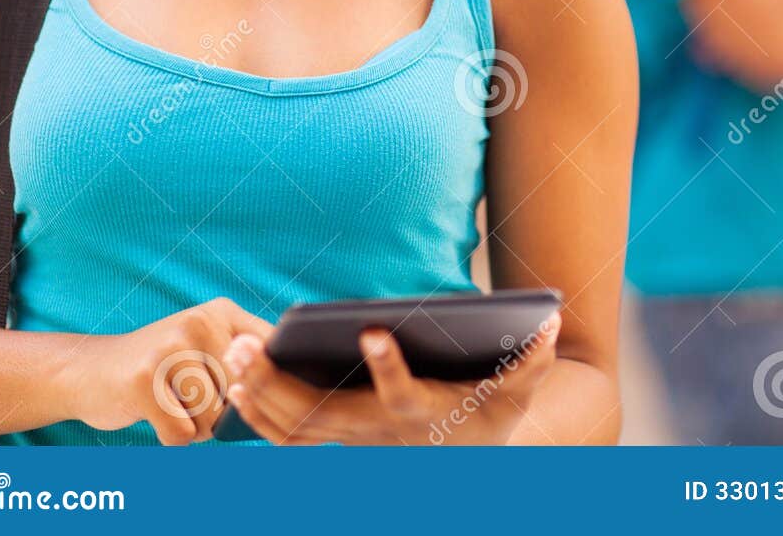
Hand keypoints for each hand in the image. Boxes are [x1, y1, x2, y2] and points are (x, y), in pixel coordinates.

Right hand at [62, 297, 271, 444]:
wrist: (88, 370)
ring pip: (212, 420)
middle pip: (239, 397)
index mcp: (223, 313)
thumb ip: (245, 360)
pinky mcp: (143, 380)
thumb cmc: (160, 367)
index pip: (269, 357)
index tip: (241, 393)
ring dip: (194, 426)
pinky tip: (154, 413)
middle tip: (187, 396)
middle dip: (219, 412)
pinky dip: (171, 436)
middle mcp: (200, 322)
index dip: (261, 388)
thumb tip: (283, 391)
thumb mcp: (205, 345)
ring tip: (171, 402)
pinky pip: (182, 434)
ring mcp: (170, 348)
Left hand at [222, 312, 560, 445]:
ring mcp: (352, 442)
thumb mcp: (518, 391)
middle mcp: (379, 432)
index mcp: (422, 412)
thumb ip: (533, 359)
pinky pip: (287, 436)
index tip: (372, 331)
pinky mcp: (337, 442)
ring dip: (258, 395)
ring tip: (232, 355)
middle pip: (321, 416)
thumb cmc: (490, 417)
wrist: (468, 461)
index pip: (403, 392)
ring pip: (294, 429)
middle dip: (278, 382)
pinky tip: (236, 382)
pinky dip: (258, 413)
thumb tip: (550, 321)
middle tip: (246, 344)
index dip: (388, 365)